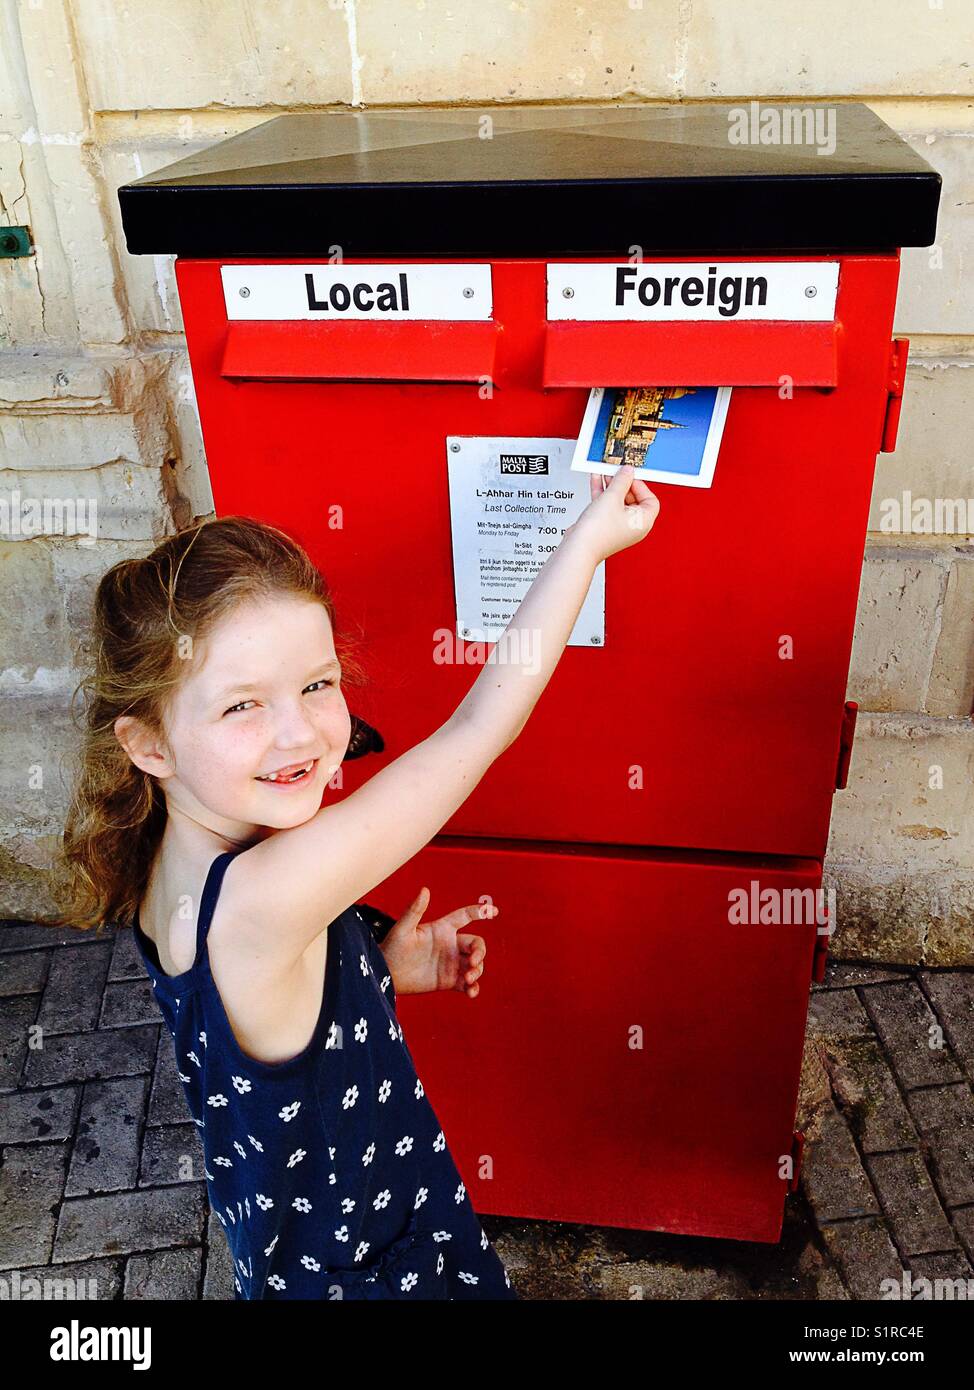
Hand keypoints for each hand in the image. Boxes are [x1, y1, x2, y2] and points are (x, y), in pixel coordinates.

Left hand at [378, 886, 495, 997]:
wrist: (386, 975)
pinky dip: (474, 988)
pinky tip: (471, 993)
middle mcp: (450, 945)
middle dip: (480, 952)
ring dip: (478, 971)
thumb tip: (425, 890)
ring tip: (467, 979)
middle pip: (476, 944)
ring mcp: (451, 963)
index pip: (465, 916)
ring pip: (476, 964)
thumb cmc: (392, 948)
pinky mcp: (449, 981)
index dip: (480, 912)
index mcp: (442, 929)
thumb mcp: (403, 929)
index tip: (494, 911)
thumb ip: (414, 910)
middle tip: (472, 963)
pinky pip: (468, 984)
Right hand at [569, 463, 659, 562]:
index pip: (650, 499)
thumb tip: (628, 472)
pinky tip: (597, 481)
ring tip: (604, 473)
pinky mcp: (605, 526)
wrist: (578, 547)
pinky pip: (607, 506)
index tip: (630, 476)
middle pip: (633, 499)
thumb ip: (622, 481)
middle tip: (616, 473)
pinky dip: (603, 494)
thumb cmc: (598, 532)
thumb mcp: (612, 497)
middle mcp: (633, 526)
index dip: (640, 485)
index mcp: (643, 522)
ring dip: (611, 486)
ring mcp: (618, 527)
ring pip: (618, 501)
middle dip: (623, 483)